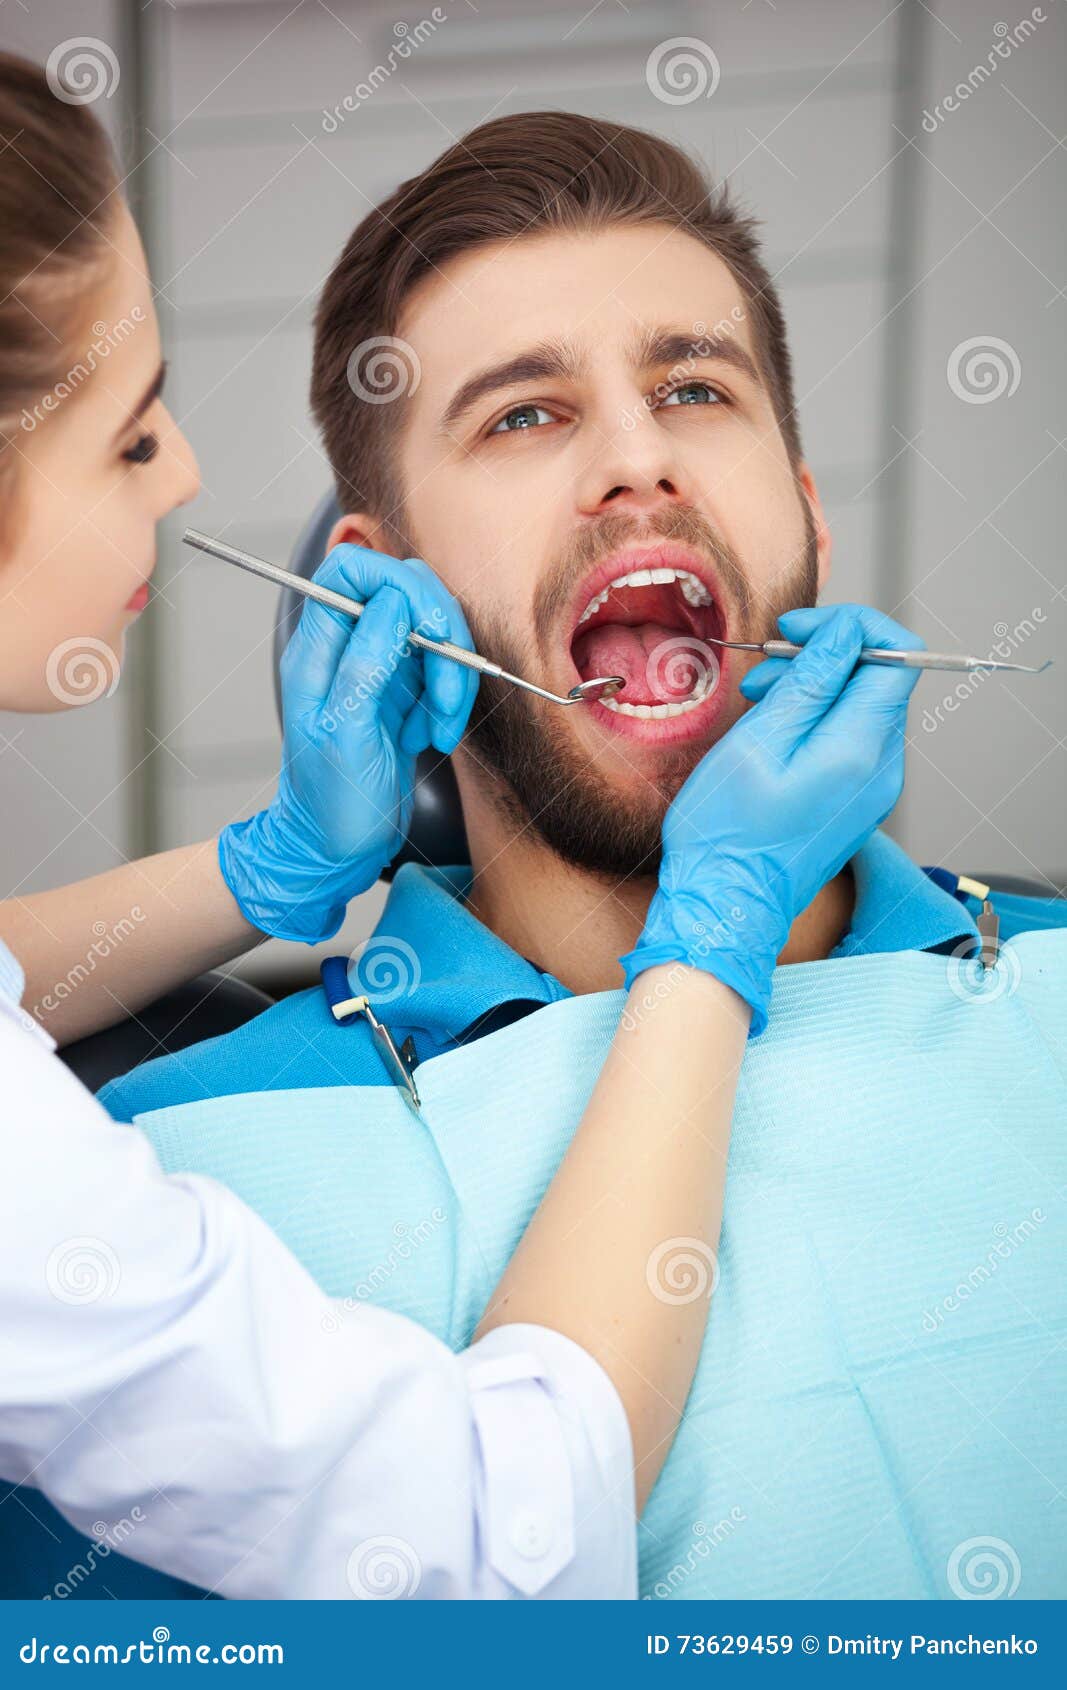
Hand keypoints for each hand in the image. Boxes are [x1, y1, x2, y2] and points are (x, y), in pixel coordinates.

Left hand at [218, 546, 477, 941]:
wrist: (335, 850)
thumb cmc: (330, 803)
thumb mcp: (345, 735)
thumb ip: (363, 665)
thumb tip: (391, 604)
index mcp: (318, 650)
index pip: (350, 569)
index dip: (396, 582)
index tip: (428, 628)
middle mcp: (347, 648)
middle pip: (406, 593)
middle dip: (442, 638)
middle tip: (449, 695)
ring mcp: (377, 668)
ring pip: (432, 632)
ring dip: (451, 680)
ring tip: (438, 730)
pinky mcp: (402, 692)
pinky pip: (441, 670)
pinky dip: (449, 702)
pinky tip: (431, 737)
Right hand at [619, 604, 924, 1032]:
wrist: (726, 905)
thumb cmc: (728, 831)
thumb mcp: (758, 742)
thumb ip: (810, 683)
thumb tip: (846, 634)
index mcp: (861, 748)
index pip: (898, 655)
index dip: (851, 626)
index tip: (799, 628)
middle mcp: (882, 768)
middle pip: (878, 678)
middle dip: (824, 656)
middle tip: (763, 669)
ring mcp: (874, 788)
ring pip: (861, 706)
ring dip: (814, 687)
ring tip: (759, 699)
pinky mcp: (858, 801)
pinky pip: (851, 739)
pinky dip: (816, 720)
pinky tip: (773, 731)